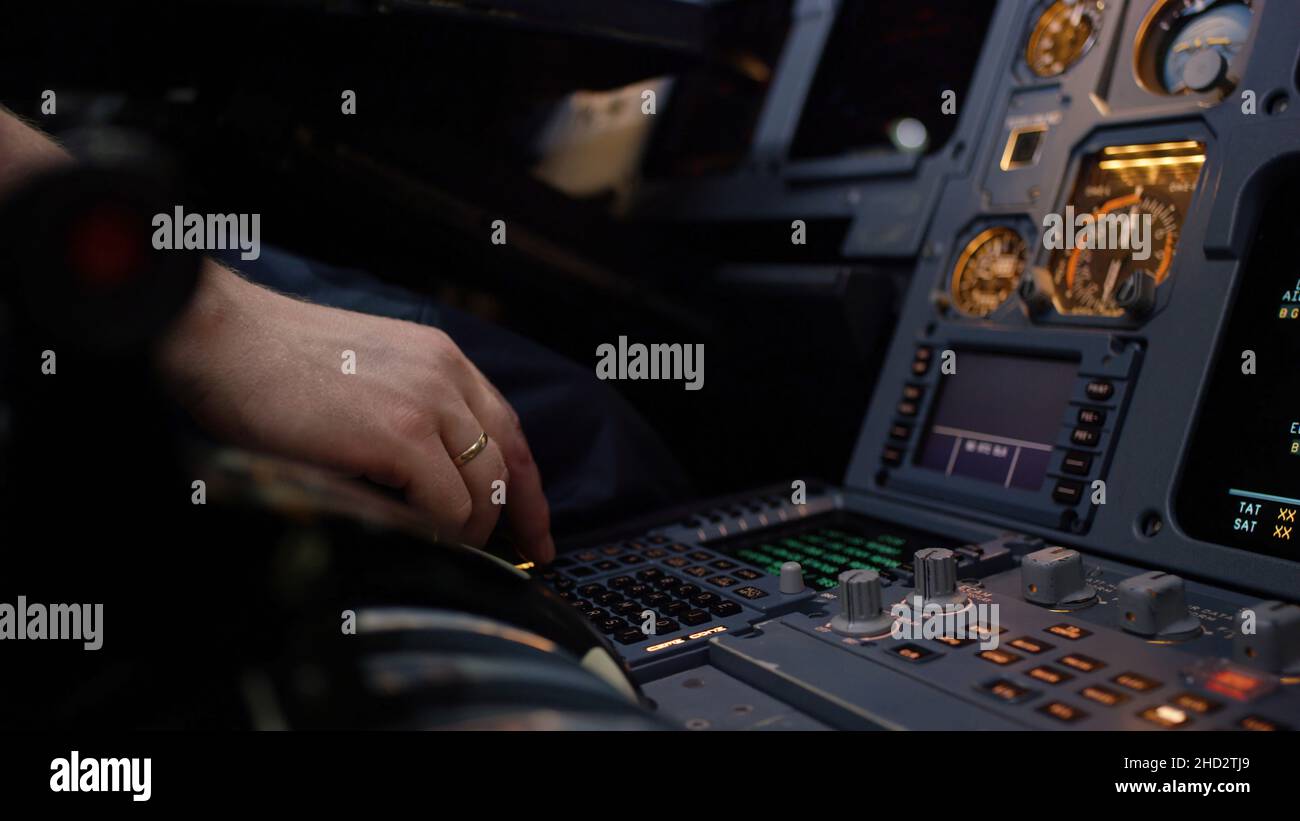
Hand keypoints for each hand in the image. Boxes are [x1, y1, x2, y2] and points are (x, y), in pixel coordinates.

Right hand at [159, 261, 554, 562]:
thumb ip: (413, 409)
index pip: (510, 429)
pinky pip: (446, 507)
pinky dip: (437, 533)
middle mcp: (446, 376)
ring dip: (467, 531)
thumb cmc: (276, 363)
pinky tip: (416, 539)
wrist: (225, 341)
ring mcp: (427, 406)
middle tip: (513, 558)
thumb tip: (436, 479)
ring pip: (481, 492)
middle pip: (505, 465)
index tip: (536, 531)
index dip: (528, 487)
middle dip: (514, 520)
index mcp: (441, 358)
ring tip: (441, 547)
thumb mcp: (370, 371)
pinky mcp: (400, 437)